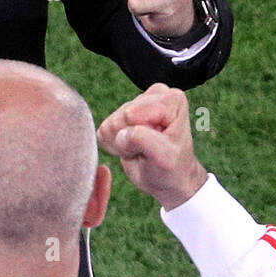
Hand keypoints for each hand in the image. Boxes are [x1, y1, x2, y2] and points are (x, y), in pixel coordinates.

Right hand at [96, 84, 206, 210]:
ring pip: (111, 124)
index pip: (132, 114)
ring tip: (141, 150)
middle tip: (147, 150)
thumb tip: (120, 134)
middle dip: (129, 139)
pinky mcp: (122, 116)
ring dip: (122, 144)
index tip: (154, 147)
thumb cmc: (172, 169)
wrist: (167, 180)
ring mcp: (137, 105)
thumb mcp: (164, 157)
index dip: (138, 135)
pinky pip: (104, 130)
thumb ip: (142, 140)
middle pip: (121, 117)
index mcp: (171, 100)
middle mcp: (155, 96)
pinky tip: (131, 149)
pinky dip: (114, 145)